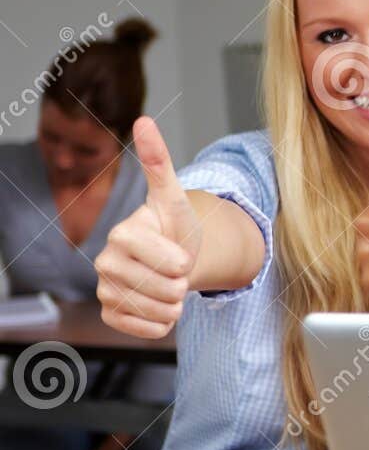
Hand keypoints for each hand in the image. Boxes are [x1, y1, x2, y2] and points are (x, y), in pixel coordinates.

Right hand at [95, 117, 201, 337]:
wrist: (173, 259)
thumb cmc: (174, 229)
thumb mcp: (175, 198)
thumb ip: (160, 162)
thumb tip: (143, 119)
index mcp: (120, 235)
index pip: (170, 263)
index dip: (184, 261)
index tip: (179, 251)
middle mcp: (104, 264)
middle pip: (168, 290)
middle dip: (182, 283)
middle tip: (175, 269)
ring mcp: (105, 291)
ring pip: (161, 311)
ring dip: (176, 303)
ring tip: (169, 284)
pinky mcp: (111, 315)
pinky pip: (150, 330)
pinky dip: (164, 322)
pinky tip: (158, 304)